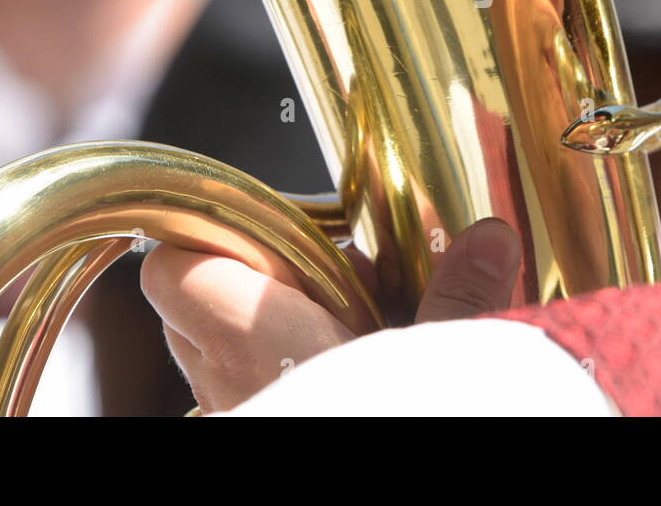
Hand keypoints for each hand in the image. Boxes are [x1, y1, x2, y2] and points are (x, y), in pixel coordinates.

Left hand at [140, 217, 522, 411]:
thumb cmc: (393, 421)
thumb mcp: (440, 360)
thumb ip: (458, 297)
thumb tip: (489, 240)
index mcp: (251, 338)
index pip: (172, 267)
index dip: (217, 234)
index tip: (285, 233)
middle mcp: (227, 379)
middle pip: (197, 298)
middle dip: (262, 273)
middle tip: (336, 277)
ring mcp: (237, 410)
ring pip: (221, 342)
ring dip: (278, 319)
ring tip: (358, 323)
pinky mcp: (261, 426)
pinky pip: (249, 381)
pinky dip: (290, 362)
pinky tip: (354, 365)